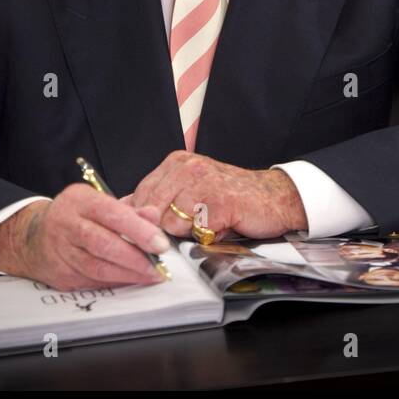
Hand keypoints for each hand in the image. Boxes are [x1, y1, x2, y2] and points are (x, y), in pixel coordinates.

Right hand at [0, 186, 169, 289]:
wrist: (33, 236)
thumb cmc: (74, 216)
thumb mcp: (98, 202)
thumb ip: (129, 210)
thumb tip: (154, 217)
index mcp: (79, 200)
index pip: (112, 214)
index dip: (139, 230)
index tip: (160, 243)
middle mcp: (66, 224)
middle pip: (103, 243)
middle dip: (135, 257)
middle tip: (159, 265)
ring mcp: (61, 251)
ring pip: (97, 267)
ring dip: (128, 274)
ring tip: (151, 275)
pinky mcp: (61, 274)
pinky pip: (92, 281)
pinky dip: (115, 282)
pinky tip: (131, 279)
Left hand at [129, 151, 308, 240]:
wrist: (274, 197)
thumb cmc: (231, 197)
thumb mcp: (190, 190)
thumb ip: (160, 198)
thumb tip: (124, 209)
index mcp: (176, 162)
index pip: (140, 194)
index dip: (142, 218)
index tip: (148, 231)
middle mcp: (187, 167)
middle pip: (152, 210)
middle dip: (164, 228)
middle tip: (186, 228)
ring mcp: (204, 183)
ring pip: (171, 223)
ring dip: (188, 233)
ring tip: (207, 223)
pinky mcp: (219, 202)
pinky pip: (195, 231)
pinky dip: (207, 236)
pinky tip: (221, 225)